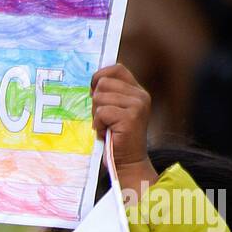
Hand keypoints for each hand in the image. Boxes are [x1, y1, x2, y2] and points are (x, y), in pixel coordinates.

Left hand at [90, 62, 157, 197]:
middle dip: (96, 102)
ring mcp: (137, 106)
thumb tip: (91, 82)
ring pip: (100, 98)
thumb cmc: (115, 137)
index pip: (117, 68)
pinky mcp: (130, 118)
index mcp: (137, 91)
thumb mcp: (113, 111)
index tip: (93, 91)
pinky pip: (101, 112)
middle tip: (103, 119)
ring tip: (106, 127)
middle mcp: (140, 96)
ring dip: (96, 116)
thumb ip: (108, 95)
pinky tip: (106, 133)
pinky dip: (98, 125)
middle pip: (103, 83)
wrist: (128, 162)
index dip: (100, 76)